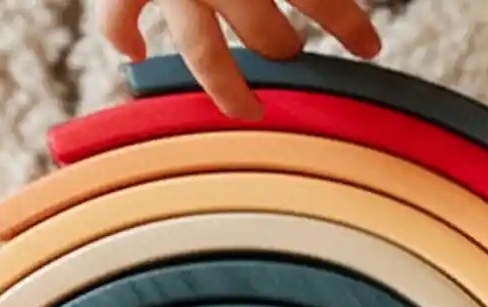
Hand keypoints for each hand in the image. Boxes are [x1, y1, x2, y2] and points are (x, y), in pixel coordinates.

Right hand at [97, 0, 381, 118]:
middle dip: (284, 48)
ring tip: (247, 105)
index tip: (370, 47)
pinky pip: (117, 19)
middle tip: (292, 50)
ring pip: (203, 54)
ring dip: (228, 85)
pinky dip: (124, 37)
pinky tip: (138, 54)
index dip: (350, 26)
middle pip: (266, 37)